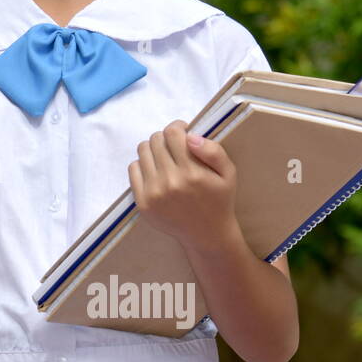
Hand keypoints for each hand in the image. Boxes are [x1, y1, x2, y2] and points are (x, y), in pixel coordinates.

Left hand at [128, 119, 237, 248]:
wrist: (206, 234)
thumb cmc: (219, 200)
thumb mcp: (228, 174)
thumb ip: (213, 151)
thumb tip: (190, 135)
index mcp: (192, 173)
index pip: (172, 134)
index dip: (177, 127)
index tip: (183, 132)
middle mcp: (170, 182)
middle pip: (155, 140)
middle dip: (166, 139)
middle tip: (175, 148)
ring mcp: (153, 193)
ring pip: (142, 151)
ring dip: (153, 150)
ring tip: (165, 159)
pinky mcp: (142, 202)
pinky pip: (133, 168)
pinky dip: (143, 165)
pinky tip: (156, 172)